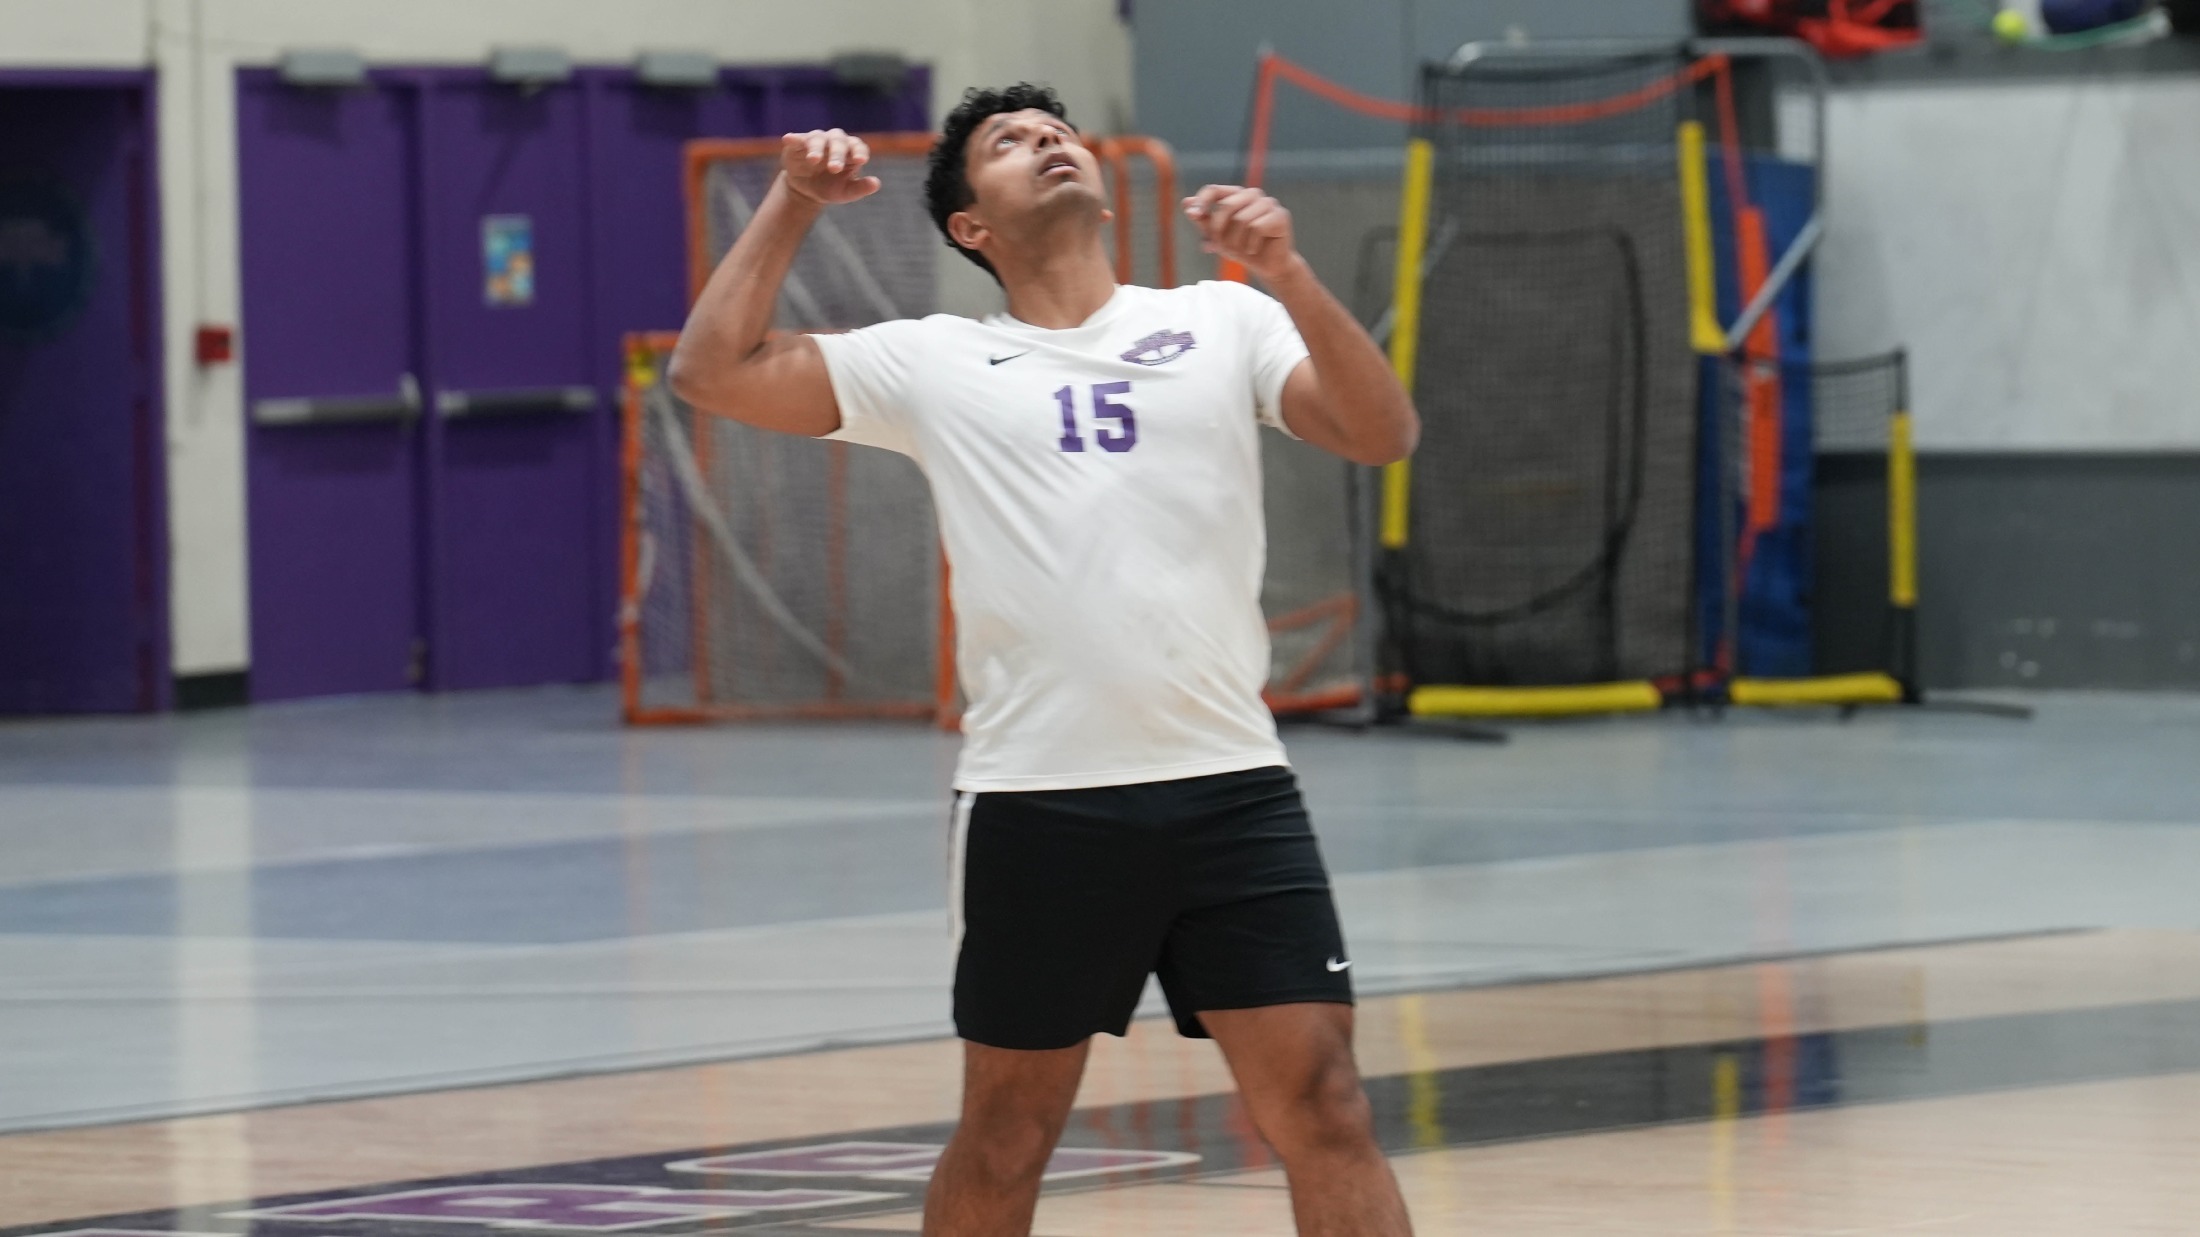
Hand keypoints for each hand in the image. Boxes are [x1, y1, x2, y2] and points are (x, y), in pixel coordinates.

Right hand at [780, 129, 881, 206]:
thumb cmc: (831, 188)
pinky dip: (793, 138)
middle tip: (834, 168)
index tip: (861, 160)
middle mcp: (834, 141)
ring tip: (814, 160)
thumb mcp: (846, 192)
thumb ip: (861, 188)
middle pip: (838, 141)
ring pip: (818, 138)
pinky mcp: (798, 143)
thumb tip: (876, 184)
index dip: (859, 151)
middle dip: (837, 154)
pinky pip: (796, 138)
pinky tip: (788, 139)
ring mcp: (816, 140)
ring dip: (817, 148)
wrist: (807, 191)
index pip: (858, 146)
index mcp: (850, 151)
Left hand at [1183, 185, 1298, 280]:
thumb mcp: (1217, 236)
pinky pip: (1257, 228)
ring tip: (1241, 250)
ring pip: (1242, 219)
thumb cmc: (1242, 248)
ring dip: (1236, 242)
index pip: (1214, 190)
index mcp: (1236, 195)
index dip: (1202, 201)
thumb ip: (1203, 220)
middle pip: (1227, 206)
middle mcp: (1253, 194)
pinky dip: (1250, 245)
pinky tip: (1254, 249)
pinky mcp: (1280, 216)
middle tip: (1222, 247)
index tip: (1194, 215)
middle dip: (1220, 230)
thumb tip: (1186, 203)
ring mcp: (1269, 204)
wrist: (1267, 266)